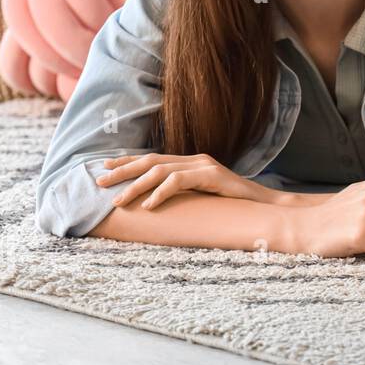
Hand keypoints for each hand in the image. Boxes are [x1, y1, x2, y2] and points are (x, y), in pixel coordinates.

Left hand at [97, 153, 275, 209]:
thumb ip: (183, 194)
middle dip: (122, 170)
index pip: (152, 158)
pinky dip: (160, 193)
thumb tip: (153, 204)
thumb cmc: (233, 207)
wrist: (265, 206)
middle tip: (99, 182)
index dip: (126, 162)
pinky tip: (148, 205)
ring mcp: (204, 165)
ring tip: (118, 200)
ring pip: (160, 170)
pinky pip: (179, 181)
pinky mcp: (212, 175)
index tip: (103, 169)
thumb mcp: (202, 198)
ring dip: (135, 185)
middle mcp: (194, 160)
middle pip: (150, 161)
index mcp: (190, 163)